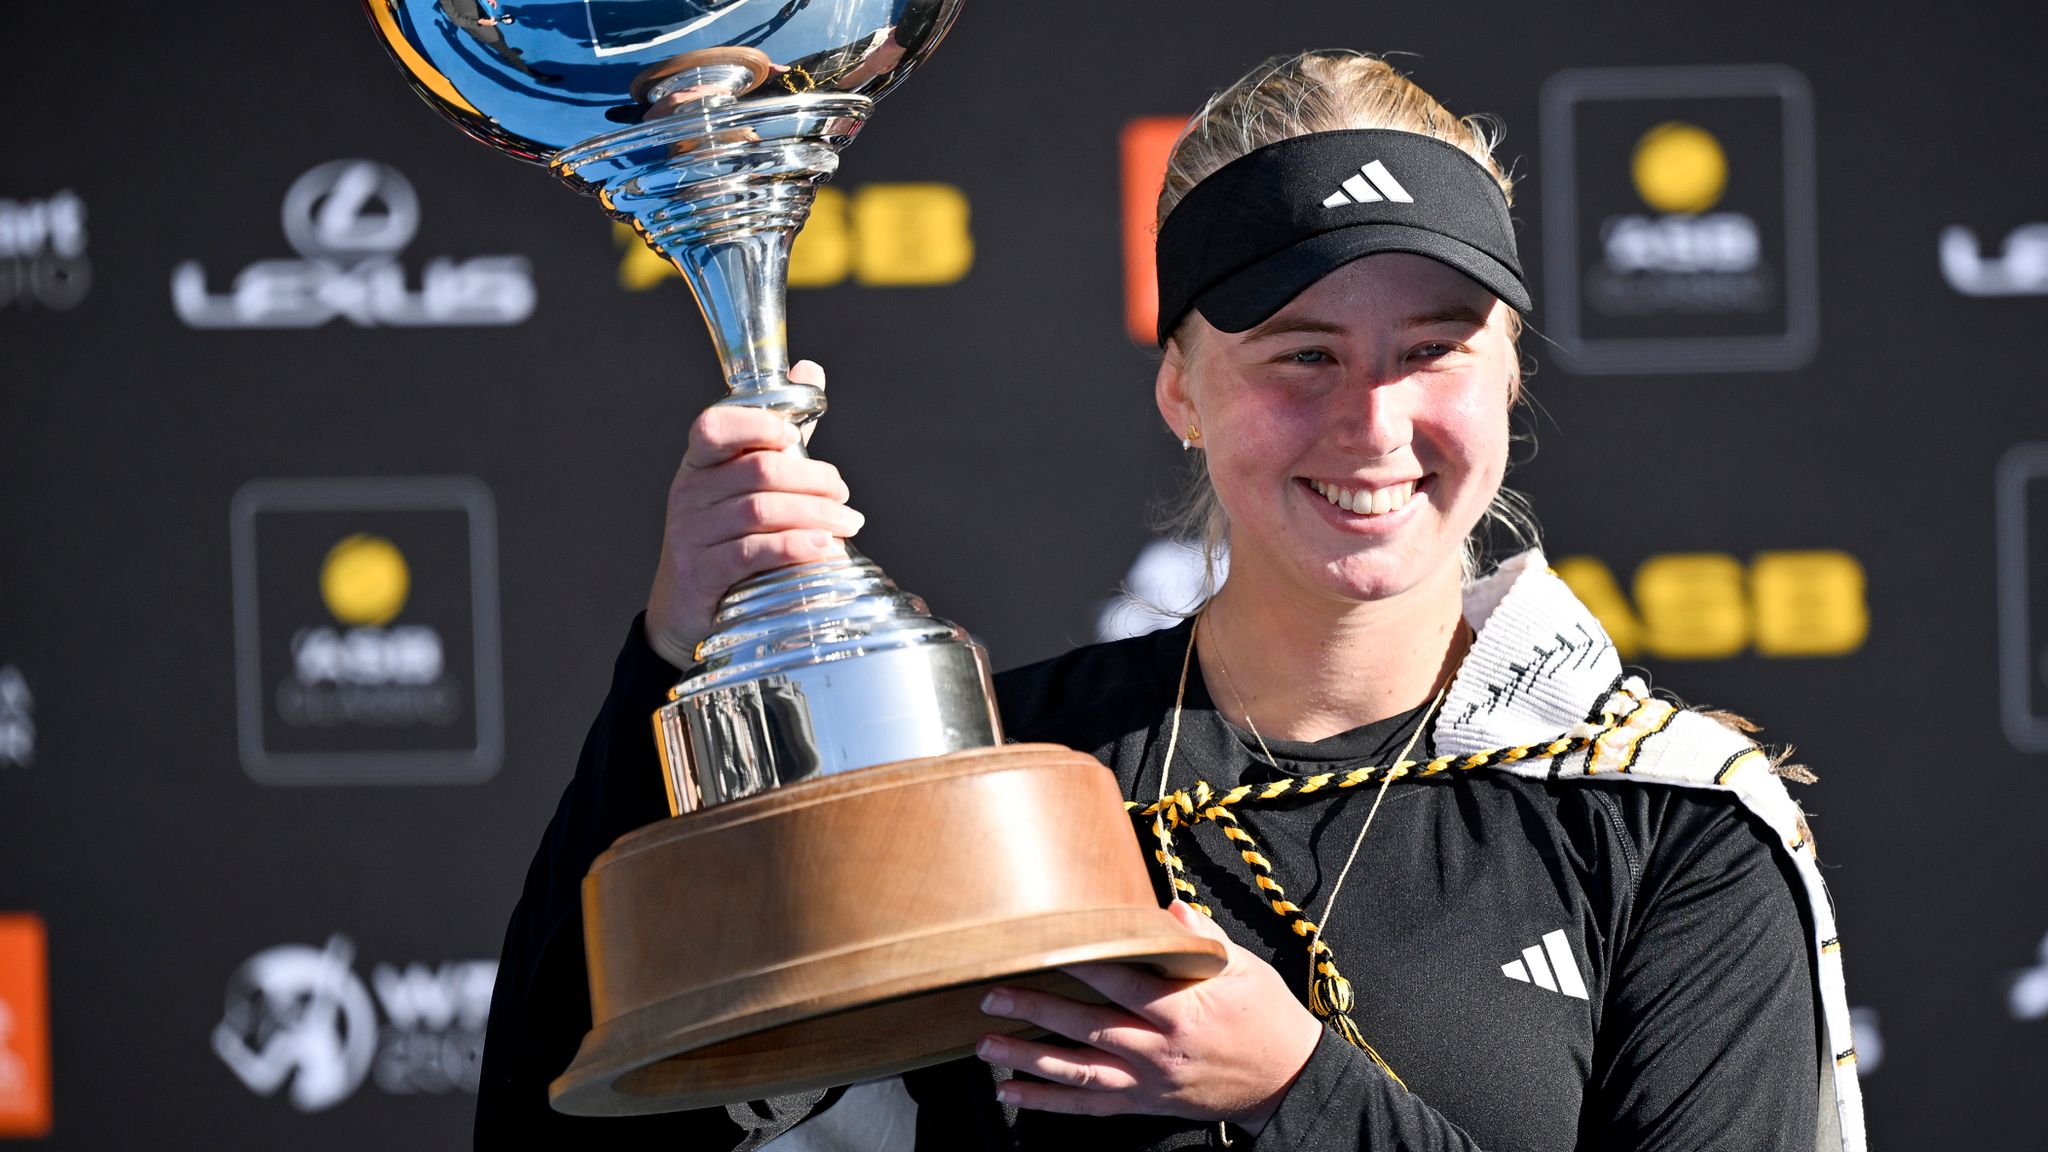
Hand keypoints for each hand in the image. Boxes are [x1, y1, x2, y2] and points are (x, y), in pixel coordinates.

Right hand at [644, 360, 864, 666]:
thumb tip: (807, 370)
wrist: (685, 608)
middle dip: (814, 480)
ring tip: (848, 525)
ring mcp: (690, 534)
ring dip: (817, 516)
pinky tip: (826, 549)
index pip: (714, 427)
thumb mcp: (742, 481)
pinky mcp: (702, 573)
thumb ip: (777, 431)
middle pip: (759, 471)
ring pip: (762, 511)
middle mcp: (688, 493)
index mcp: (698, 463)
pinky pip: (753, 552)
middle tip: (844, 498)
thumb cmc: (724, 536)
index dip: (757, 425)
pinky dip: (795, 548)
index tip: (795, 438)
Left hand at [975, 901, 1323, 1133]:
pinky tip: (1013, 1093)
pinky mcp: (1145, 1103)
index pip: (1122, 983)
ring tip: (986, 1047)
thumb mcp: (1245, 969)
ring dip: (1029, 1061)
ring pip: (1080, 1072)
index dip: (1080, 965)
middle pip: (1088, 1028)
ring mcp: (1150, 1081)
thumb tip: (1170, 908)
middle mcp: (1160, 1050)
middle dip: (1037, 1012)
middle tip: (992, 998)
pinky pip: (1090, 1105)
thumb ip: (1204, 939)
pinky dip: (1049, 1102)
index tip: (1042, 948)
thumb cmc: (1266, 1016)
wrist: (1287, 1080)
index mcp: (1184, 1010)